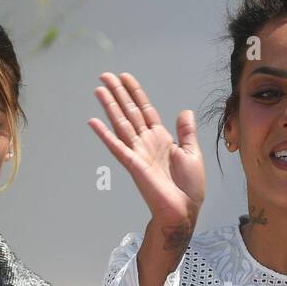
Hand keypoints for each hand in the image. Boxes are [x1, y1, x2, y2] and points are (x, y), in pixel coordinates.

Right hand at [88, 71, 204, 229]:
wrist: (185, 209)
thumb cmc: (189, 187)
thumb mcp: (192, 153)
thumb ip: (186, 132)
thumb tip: (185, 111)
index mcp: (161, 138)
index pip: (145, 110)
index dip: (135, 93)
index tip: (125, 77)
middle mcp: (146, 142)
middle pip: (129, 112)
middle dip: (118, 93)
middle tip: (105, 75)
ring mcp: (138, 153)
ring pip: (121, 123)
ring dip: (110, 106)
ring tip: (99, 90)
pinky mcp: (133, 165)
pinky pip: (117, 147)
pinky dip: (105, 134)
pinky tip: (93, 122)